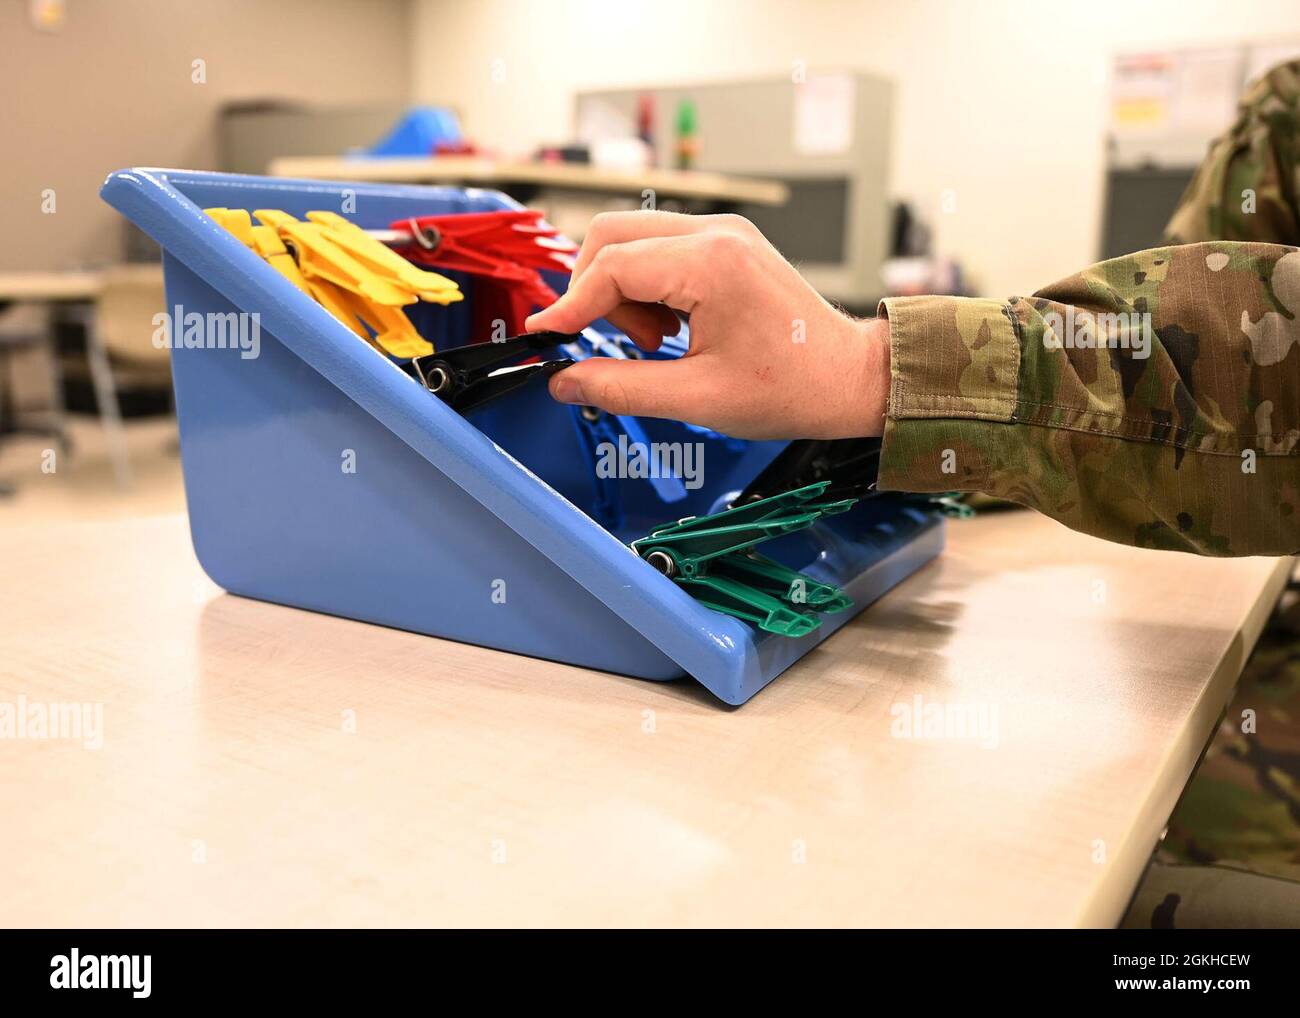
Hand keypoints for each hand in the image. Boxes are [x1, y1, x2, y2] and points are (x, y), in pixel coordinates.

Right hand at [524, 211, 889, 439]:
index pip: (612, 267)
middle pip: (612, 235)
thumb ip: (621, 387)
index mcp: (711, 263)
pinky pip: (661, 250)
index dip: (571, 305)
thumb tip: (565, 382)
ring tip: (657, 342)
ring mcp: (723, 233)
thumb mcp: (697, 398)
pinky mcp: (726, 244)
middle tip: (614, 342)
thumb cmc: (792, 387)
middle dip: (594, 291)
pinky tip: (673, 328)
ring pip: (633, 240)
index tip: (548, 337)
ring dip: (623, 291)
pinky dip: (648, 287)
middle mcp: (715, 233)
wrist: (848, 377)